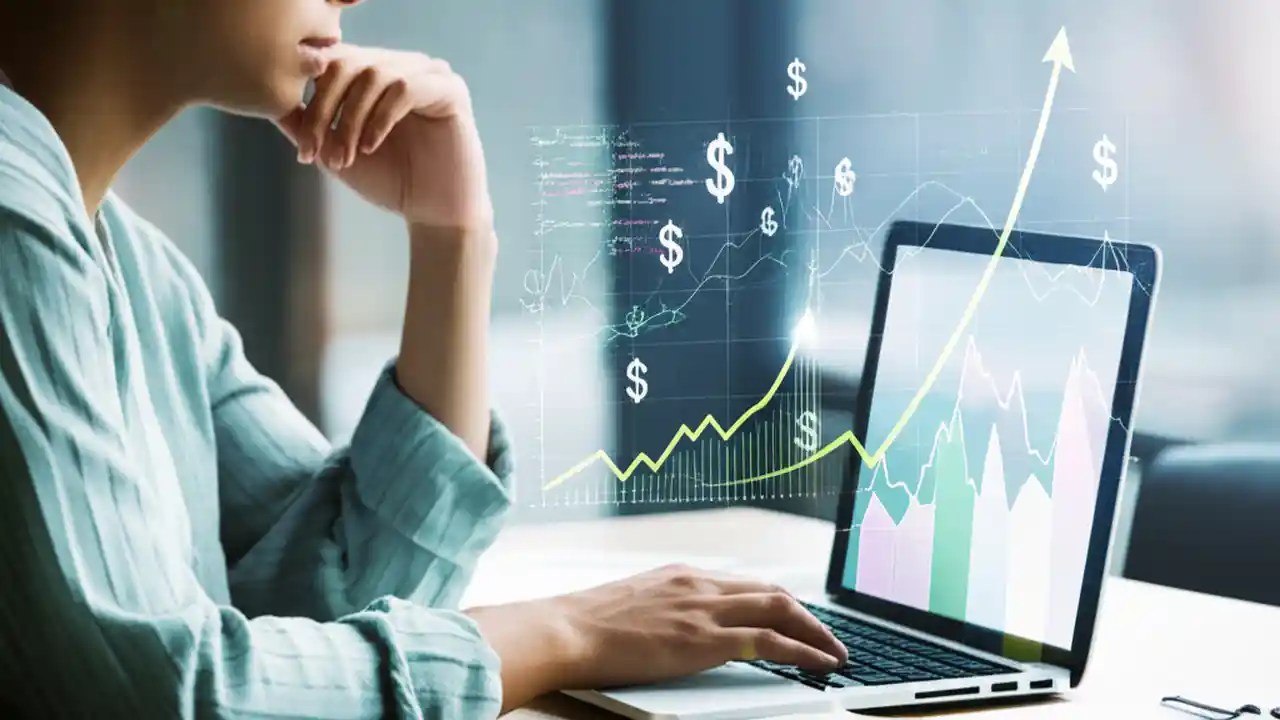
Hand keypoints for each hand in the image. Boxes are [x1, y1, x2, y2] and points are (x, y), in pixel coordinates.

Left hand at [276, 45, 492, 231]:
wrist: (434, 214)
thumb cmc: (389, 181)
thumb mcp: (335, 151)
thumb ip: (306, 125)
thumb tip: (268, 100)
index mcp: (376, 72)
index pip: (331, 62)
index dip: (310, 99)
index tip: (304, 148)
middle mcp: (403, 65)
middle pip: (347, 63)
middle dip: (325, 109)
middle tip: (318, 152)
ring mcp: (429, 73)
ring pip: (373, 75)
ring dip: (350, 120)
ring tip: (346, 158)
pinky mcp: (450, 89)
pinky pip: (405, 88)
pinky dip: (380, 119)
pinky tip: (371, 147)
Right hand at [466, 565, 847, 709]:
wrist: (566, 629)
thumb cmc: (586, 625)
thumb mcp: (633, 604)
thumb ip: (664, 609)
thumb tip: (677, 626)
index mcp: (683, 575)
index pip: (746, 584)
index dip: (779, 601)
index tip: (797, 617)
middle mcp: (700, 584)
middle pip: (772, 592)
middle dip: (807, 614)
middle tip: (828, 635)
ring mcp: (704, 610)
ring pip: (781, 610)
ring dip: (815, 632)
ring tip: (835, 653)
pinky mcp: (704, 639)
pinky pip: (770, 642)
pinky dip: (803, 651)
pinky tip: (819, 664)